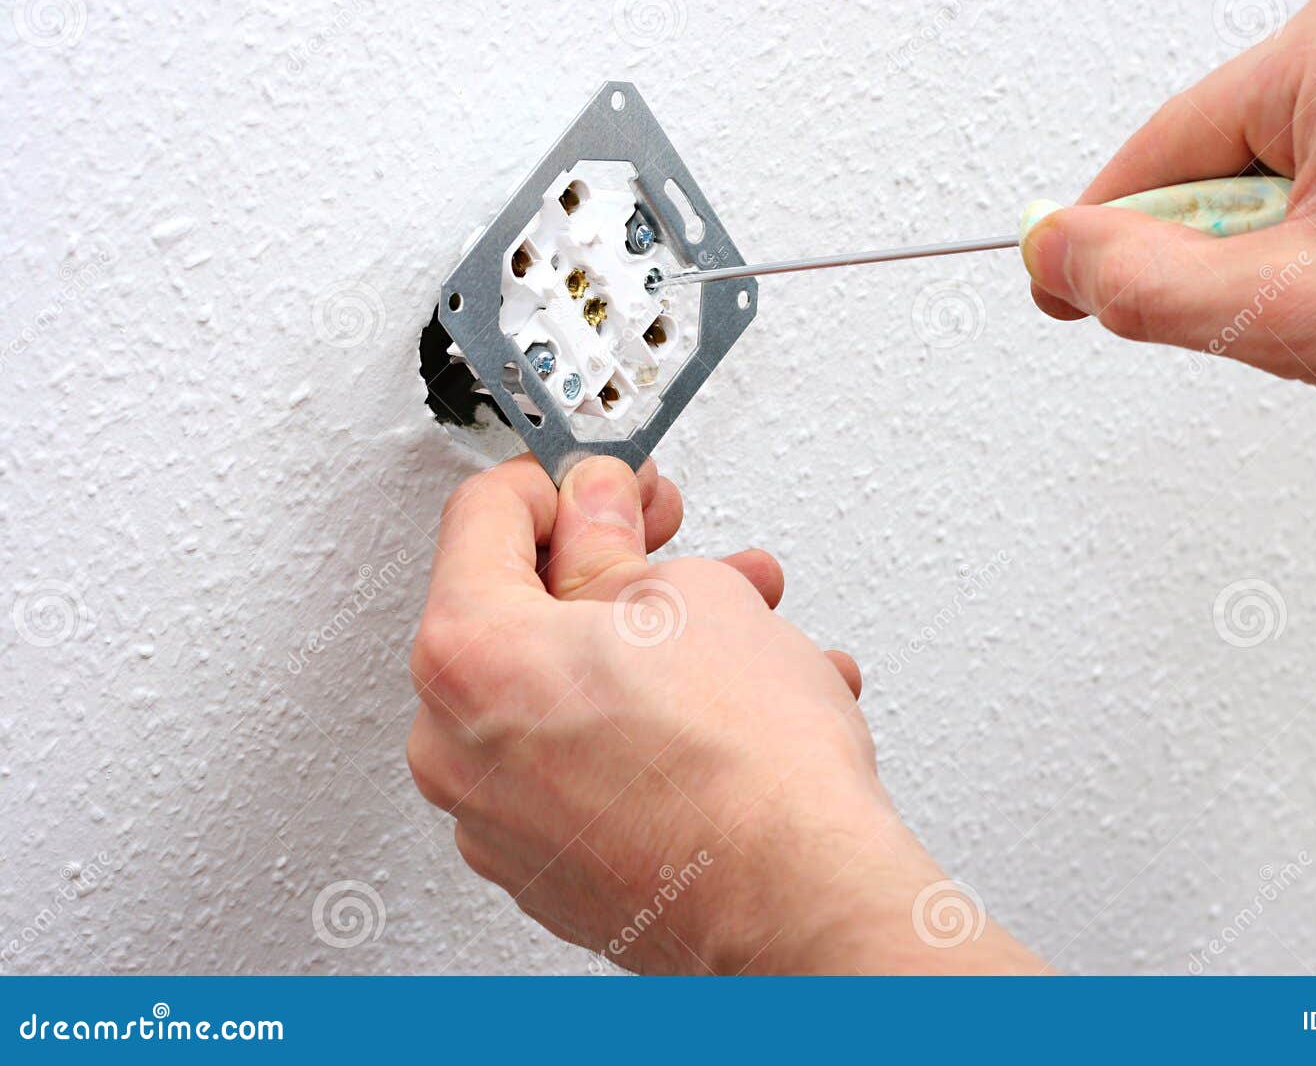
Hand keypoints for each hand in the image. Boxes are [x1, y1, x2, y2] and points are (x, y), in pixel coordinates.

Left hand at [405, 454, 1041, 973]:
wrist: (797, 899)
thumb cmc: (745, 767)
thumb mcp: (689, 593)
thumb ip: (615, 535)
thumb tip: (596, 508)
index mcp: (467, 656)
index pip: (485, 515)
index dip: (563, 480)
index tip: (610, 483)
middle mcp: (455, 747)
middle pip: (520, 612)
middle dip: (613, 570)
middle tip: (670, 544)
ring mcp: (498, 820)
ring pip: (562, 693)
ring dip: (646, 648)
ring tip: (741, 627)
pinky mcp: (550, 868)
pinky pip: (583, 764)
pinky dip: (642, 726)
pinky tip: (729, 705)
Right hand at [1023, 0, 1315, 448]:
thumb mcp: (1290, 312)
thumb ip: (1143, 286)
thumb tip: (1059, 254)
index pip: (1160, 148)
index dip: (1103, 236)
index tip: (1064, 290)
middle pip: (1221, 163)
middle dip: (1228, 257)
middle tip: (1285, 317)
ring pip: (1281, 183)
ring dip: (1286, 260)